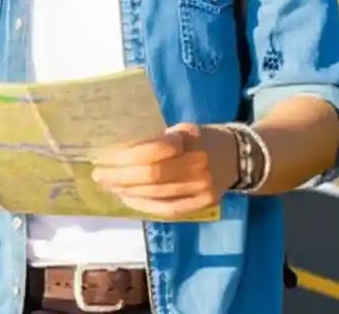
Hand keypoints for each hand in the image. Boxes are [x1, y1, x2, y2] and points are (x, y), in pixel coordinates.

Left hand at [90, 123, 236, 217]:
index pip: (152, 151)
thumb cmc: (201, 138)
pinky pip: (170, 210)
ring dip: (128, 192)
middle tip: (100, 176)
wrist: (239, 156)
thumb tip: (117, 151)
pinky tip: (129, 200)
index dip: (124, 157)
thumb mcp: (180, 129)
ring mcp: (203, 187)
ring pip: (158, 194)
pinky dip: (146, 206)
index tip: (104, 158)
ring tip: (110, 187)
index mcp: (189, 139)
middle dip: (120, 177)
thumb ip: (155, 140)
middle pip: (151, 176)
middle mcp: (198, 164)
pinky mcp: (205, 204)